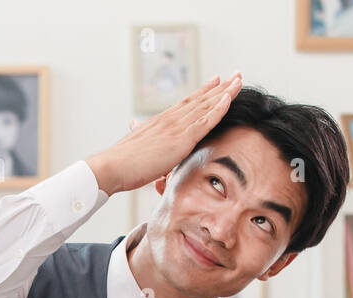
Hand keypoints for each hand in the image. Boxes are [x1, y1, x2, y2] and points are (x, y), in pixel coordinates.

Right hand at [85, 72, 242, 195]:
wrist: (112, 167)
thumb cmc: (121, 163)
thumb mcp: (134, 144)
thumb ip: (139, 132)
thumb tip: (134, 124)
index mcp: (161, 121)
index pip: (187, 102)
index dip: (204, 91)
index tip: (216, 80)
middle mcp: (170, 119)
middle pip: (201, 99)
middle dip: (220, 87)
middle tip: (236, 75)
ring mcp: (176, 127)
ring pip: (206, 106)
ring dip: (225, 92)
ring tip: (239, 80)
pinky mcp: (180, 139)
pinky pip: (205, 121)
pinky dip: (219, 108)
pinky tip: (230, 98)